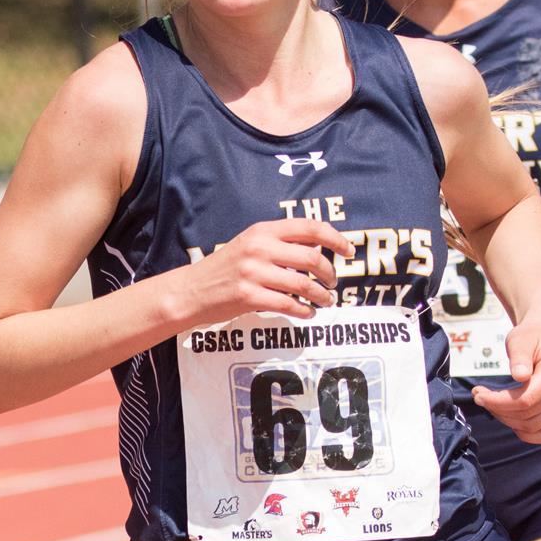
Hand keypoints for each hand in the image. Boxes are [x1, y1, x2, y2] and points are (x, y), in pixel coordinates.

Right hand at [175, 219, 353, 323]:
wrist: (192, 290)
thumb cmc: (225, 268)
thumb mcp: (250, 244)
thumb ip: (279, 242)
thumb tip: (317, 249)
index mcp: (263, 230)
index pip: (310, 228)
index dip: (336, 239)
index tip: (349, 251)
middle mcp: (260, 248)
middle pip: (312, 258)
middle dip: (330, 274)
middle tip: (333, 283)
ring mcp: (254, 273)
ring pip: (303, 285)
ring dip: (321, 296)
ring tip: (325, 301)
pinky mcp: (249, 296)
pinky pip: (288, 305)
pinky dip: (304, 311)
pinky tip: (308, 313)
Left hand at [469, 320, 540, 444]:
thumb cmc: (530, 339)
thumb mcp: (520, 340)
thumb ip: (519, 356)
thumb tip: (520, 375)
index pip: (525, 399)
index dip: (498, 402)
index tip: (478, 394)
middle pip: (527, 415)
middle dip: (498, 409)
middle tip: (480, 396)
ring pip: (532, 428)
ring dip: (507, 420)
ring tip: (493, 404)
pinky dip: (525, 433)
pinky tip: (510, 418)